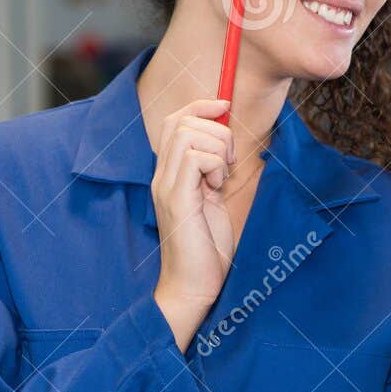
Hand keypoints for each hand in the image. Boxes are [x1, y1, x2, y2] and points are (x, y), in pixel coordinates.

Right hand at [150, 98, 236, 347]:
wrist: (194, 285)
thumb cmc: (207, 247)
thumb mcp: (213, 199)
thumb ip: (213, 170)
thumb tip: (226, 139)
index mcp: (169, 174)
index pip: (175, 121)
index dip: (201, 106)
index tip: (225, 107)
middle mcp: (161, 175)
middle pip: (182, 121)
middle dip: (217, 131)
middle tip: (228, 164)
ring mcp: (165, 186)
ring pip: (189, 134)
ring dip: (217, 149)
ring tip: (221, 179)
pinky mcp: (176, 198)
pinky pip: (194, 157)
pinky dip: (214, 164)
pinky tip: (217, 188)